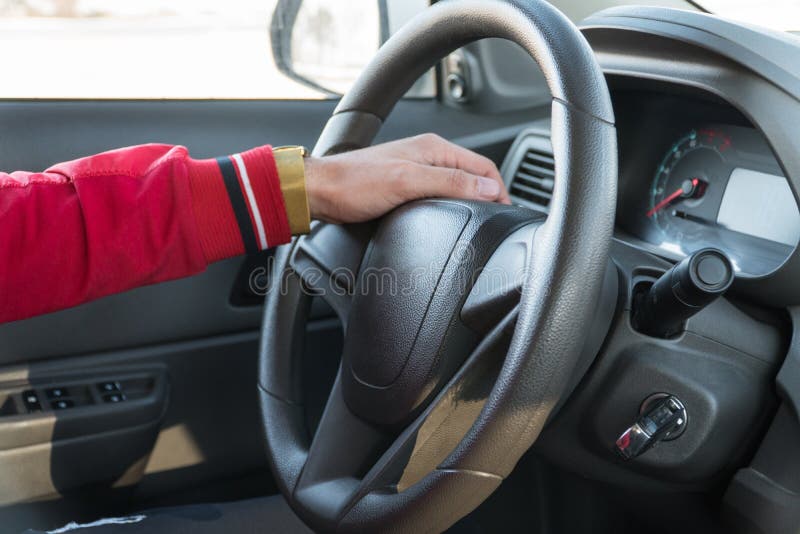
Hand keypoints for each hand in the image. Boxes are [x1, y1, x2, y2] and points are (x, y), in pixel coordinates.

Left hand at [305, 134, 510, 223]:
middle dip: (490, 195)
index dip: (500, 190)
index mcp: (433, 149)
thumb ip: (449, 182)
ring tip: (480, 220)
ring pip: (456, 186)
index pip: (483, 167)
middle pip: (472, 176)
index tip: (507, 214)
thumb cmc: (352, 184)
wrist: (318, 193)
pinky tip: (450, 218)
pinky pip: (439, 194)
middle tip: (498, 221)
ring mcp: (415, 171)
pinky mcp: (404, 187)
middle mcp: (427, 157)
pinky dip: (451, 205)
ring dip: (471, 200)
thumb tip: (488, 188)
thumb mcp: (406, 182)